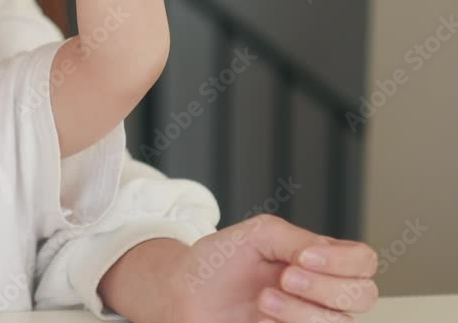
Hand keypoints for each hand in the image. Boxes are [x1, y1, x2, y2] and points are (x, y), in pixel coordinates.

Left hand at [166, 215, 378, 322]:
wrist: (183, 294)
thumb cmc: (217, 262)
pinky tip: (264, 321)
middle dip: (324, 287)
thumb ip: (297, 238)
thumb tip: (322, 254)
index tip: (303, 257)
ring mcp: (309, 320)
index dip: (343, 262)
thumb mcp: (257, 234)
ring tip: (264, 300)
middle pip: (364, 295)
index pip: (364, 261)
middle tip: (285, 278)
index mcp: (319, 260)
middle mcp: (321, 292)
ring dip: (302, 312)